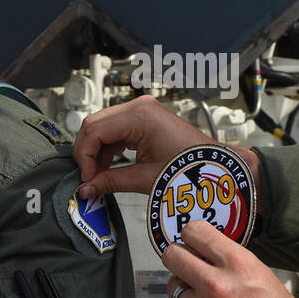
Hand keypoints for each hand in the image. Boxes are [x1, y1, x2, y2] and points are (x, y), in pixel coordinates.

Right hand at [74, 95, 260, 201]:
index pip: (94, 130)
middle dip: (87, 152)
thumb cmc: (189, 167)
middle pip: (94, 124)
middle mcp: (138, 106)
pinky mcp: (144, 117)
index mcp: (139, 115)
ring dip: (96, 151)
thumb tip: (85, 190)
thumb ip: (111, 182)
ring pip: (102, 127)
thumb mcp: (146, 178)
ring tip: (99, 176)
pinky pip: (115, 129)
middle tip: (88, 179)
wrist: (214, 164)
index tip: (86, 179)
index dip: (84, 156)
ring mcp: (141, 109)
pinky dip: (108, 148)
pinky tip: (108, 167)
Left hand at [164, 221, 298, 297]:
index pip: (194, 231)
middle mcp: (214, 284)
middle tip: (187, 266)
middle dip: (179, 258)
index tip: (193, 242)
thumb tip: (207, 255)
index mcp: (238, 264)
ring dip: (187, 293)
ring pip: (174, 289)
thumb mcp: (263, 278)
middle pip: (172, 256)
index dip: (192, 236)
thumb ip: (232, 265)